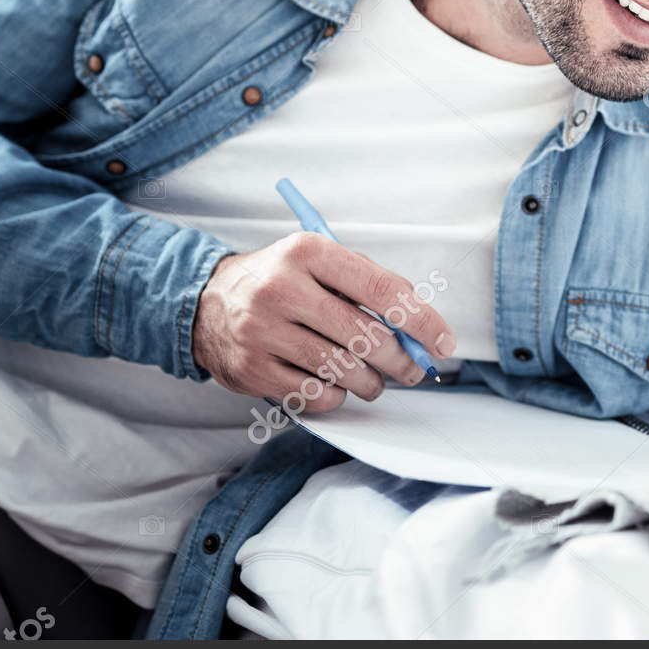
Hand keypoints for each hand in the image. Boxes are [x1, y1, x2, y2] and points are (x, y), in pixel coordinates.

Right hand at [191, 233, 454, 411]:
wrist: (204, 303)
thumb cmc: (280, 280)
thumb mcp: (319, 262)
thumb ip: (369, 284)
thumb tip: (419, 325)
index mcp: (307, 252)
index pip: (382, 290)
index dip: (422, 321)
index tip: (443, 343)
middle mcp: (282, 289)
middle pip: (366, 337)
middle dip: (401, 360)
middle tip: (412, 370)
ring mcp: (262, 332)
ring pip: (343, 370)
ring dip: (371, 383)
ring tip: (374, 380)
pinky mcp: (251, 370)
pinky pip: (315, 395)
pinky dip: (337, 396)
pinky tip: (335, 385)